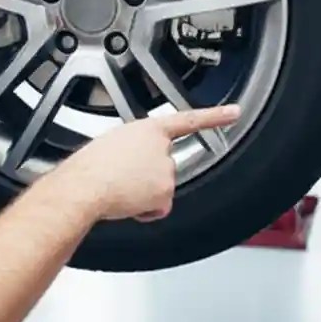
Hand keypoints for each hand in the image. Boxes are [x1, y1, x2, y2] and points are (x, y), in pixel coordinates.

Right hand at [53, 105, 241, 222]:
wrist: (85, 185)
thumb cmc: (91, 165)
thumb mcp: (114, 142)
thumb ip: (136, 145)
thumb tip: (136, 161)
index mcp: (149, 129)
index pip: (189, 119)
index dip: (215, 115)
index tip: (234, 112)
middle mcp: (162, 148)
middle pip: (165, 165)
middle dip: (148, 173)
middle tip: (123, 174)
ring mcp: (166, 170)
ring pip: (161, 187)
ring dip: (143, 191)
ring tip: (120, 185)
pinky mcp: (165, 193)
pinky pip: (158, 206)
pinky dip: (145, 209)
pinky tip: (128, 200)